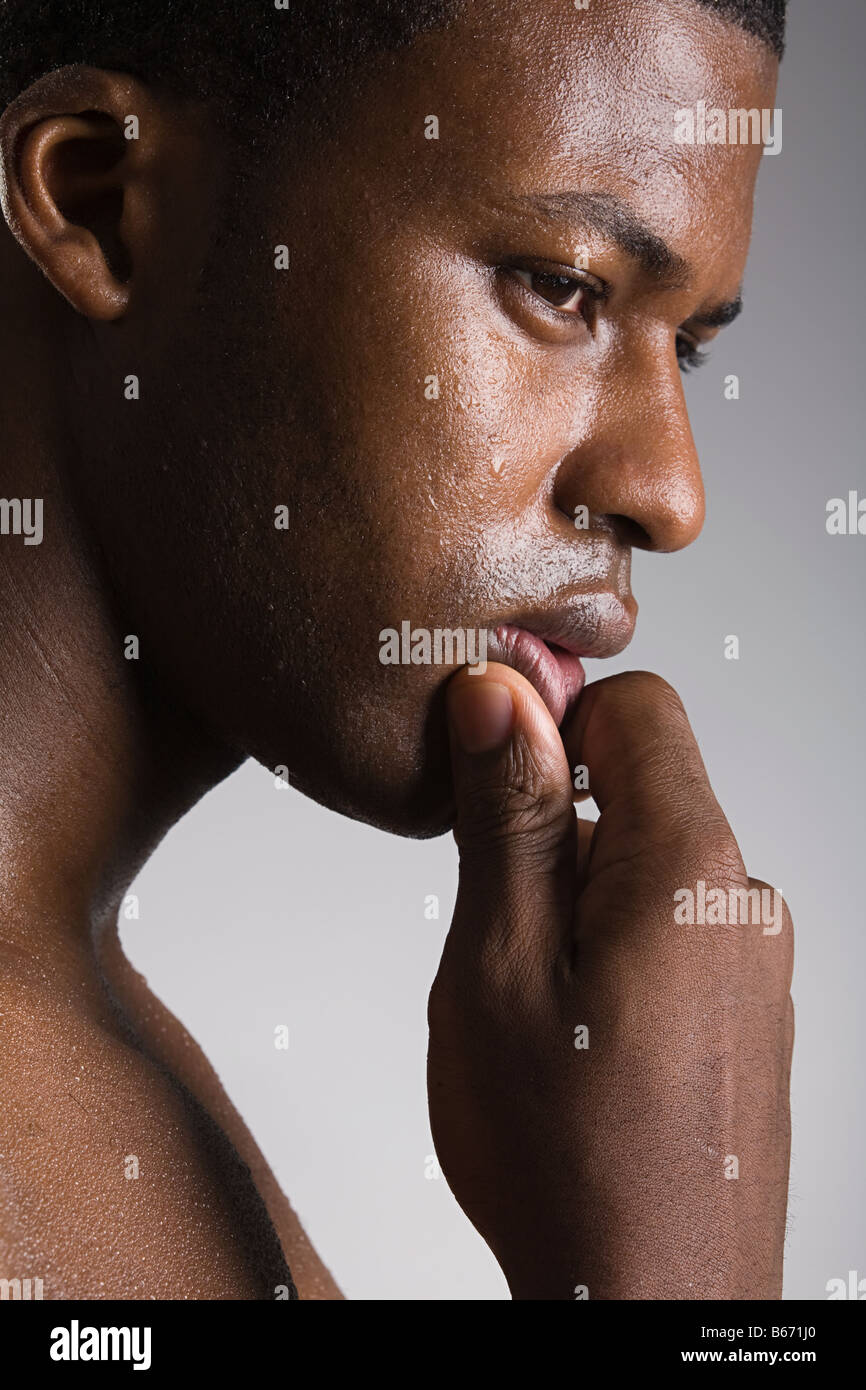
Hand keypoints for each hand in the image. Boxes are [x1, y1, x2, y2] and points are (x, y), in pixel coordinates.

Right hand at [427, 665, 792, 1298]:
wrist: (648, 1304)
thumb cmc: (567, 1155)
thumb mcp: (499, 963)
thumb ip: (508, 815)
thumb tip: (501, 693)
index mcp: (689, 866)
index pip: (639, 708)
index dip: (553, 725)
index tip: (495, 788)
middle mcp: (743, 903)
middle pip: (640, 790)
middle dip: (554, 834)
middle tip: (502, 936)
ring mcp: (754, 963)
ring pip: (646, 868)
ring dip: (576, 905)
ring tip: (539, 1009)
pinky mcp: (749, 1013)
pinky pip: (672, 932)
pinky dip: (612, 954)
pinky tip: (580, 1042)